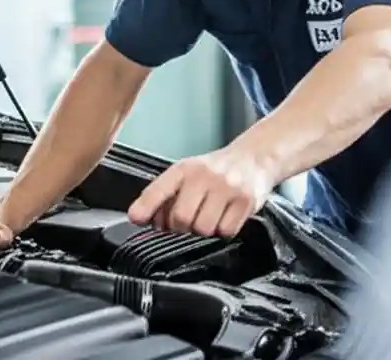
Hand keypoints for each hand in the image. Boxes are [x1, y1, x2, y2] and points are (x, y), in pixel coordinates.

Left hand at [128, 147, 274, 237]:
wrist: (253, 159)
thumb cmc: (215, 171)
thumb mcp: (186, 175)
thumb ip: (162, 195)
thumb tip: (141, 218)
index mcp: (184, 169)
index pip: (159, 189)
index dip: (146, 206)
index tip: (136, 218)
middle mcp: (204, 176)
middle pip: (181, 218)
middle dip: (182, 226)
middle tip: (189, 219)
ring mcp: (226, 188)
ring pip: (203, 229)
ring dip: (204, 229)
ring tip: (210, 215)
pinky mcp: (245, 201)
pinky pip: (225, 232)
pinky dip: (223, 230)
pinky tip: (225, 216)